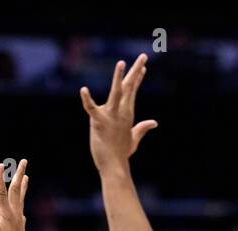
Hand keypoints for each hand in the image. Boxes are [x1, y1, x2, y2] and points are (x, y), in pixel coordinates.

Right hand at [0, 159, 29, 230]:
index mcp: (6, 216)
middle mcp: (15, 215)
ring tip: (26, 175)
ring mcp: (19, 220)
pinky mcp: (20, 227)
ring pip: (20, 199)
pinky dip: (21, 201)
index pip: (1, 193)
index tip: (1, 165)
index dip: (0, 179)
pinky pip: (21, 208)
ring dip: (22, 185)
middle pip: (16, 191)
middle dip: (18, 174)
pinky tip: (21, 203)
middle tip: (24, 161)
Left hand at [80, 54, 157, 174]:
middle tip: (143, 56)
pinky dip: (87, 100)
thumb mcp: (134, 139)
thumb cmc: (121, 154)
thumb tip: (154, 122)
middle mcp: (121, 112)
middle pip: (129, 87)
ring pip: (116, 93)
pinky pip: (91, 108)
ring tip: (122, 63)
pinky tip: (83, 90)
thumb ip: (142, 128)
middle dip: (136, 71)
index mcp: (127, 114)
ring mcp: (111, 116)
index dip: (138, 78)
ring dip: (119, 78)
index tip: (143, 67)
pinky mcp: (98, 122)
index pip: (133, 92)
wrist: (113, 166)